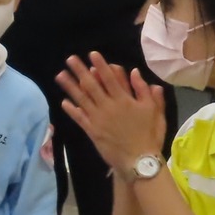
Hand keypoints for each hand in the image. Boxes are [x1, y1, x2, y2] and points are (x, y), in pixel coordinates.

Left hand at [55, 53, 166, 173]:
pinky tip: (63, 101)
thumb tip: (135, 72)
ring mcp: (98, 119)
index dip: (100, 65)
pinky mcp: (92, 131)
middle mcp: (108, 106)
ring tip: (60, 75)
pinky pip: (80, 118)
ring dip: (70, 86)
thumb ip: (145, 91)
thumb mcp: (155, 111)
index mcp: (124, 100)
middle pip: (91, 85)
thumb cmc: (149, 135)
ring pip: (81, 99)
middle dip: (80, 71)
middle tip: (70, 59)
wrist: (139, 161)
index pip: (110, 78)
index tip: (92, 54)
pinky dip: (71, 110)